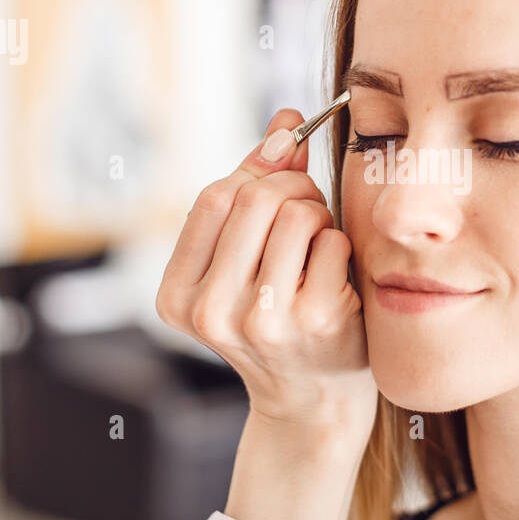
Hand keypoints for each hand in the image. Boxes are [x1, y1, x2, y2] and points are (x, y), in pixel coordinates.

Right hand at [156, 109, 375, 441]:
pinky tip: (337, 277)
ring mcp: (263, 318)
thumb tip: (285, 121)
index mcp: (178, 297)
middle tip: (310, 208)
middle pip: (255, 197)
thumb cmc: (279, 317)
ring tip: (319, 245)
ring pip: (297, 213)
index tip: (283, 172)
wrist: (314, 399)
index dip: (257, 171)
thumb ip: (258, 190)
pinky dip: (341, 246)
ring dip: (319, 216)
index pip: (215, 196)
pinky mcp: (315, 321)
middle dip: (293, 188)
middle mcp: (211, 311)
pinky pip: (333, 241)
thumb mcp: (248, 261)